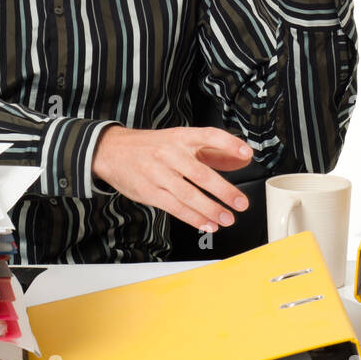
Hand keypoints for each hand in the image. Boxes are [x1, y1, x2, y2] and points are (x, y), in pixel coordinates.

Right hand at [91, 125, 253, 232]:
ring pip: (188, 194)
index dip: (229, 144)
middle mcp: (170, 153)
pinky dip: (193, 218)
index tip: (247, 153)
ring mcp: (158, 173)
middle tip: (240, 202)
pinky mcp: (149, 192)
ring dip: (210, 209)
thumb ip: (212, 151)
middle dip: (224, 190)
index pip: (209, 135)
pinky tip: (207, 224)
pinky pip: (175, 207)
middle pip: (201, 173)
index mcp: (181, 137)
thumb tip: (242, 160)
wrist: (113, 151)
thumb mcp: (180, 141)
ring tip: (227, 219)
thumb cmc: (152, 147)